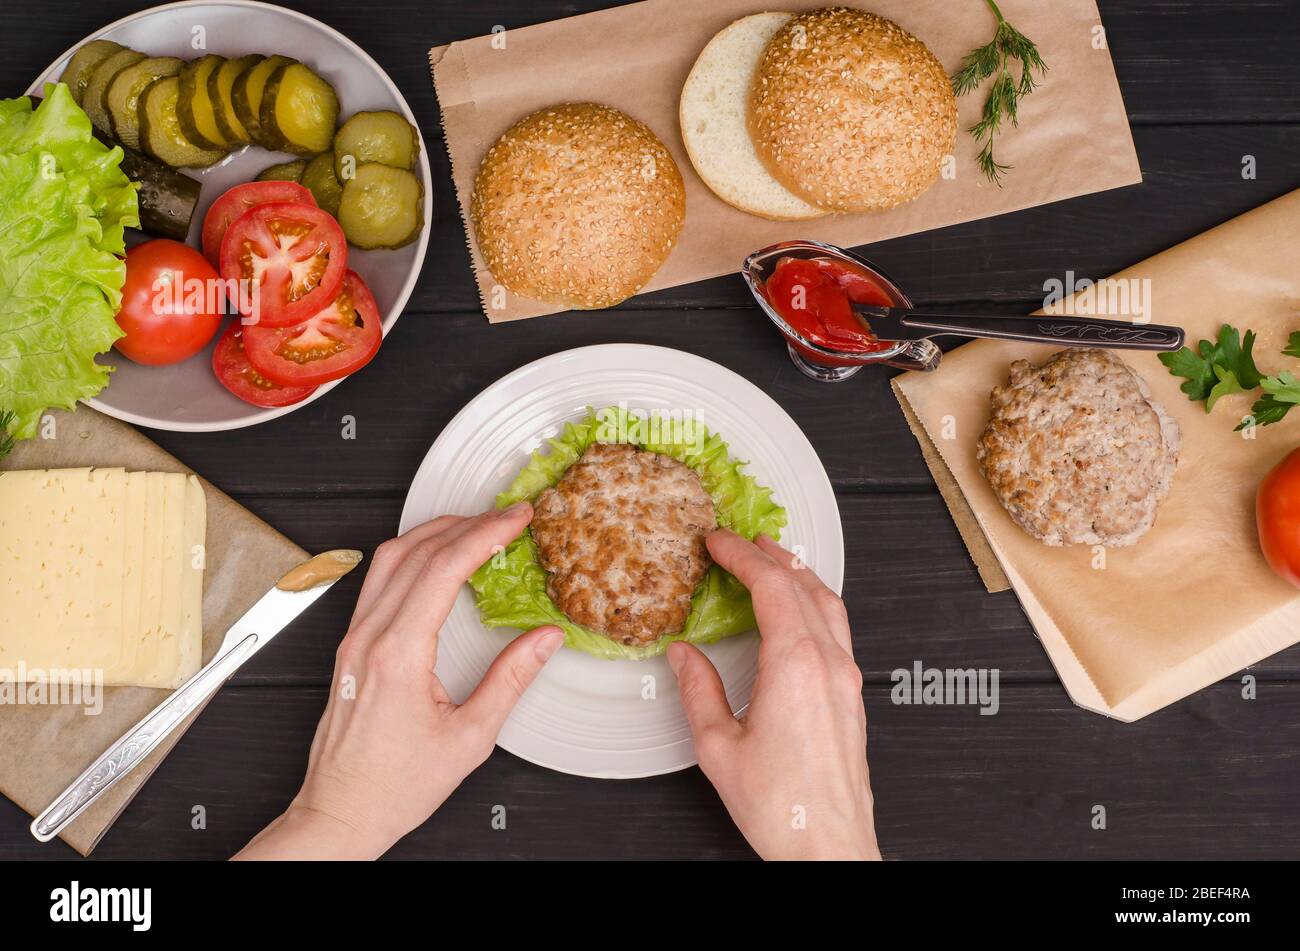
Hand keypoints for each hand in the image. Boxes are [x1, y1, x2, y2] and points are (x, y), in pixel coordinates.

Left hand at [235, 503, 561, 859]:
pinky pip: (379, 581)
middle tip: (507, 516)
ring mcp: (353, 638)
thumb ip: (510, 680)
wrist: (341, 811)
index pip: (443, 568)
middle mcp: (368, 638)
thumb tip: (544, 640)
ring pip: (390, 558)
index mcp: (398, 655)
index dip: (486, 533)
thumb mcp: (469, 738)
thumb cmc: (394, 786)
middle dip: (466, 522)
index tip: (516, 518)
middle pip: (415, 551)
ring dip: (435, 532)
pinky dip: (414, 556)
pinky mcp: (350, 646)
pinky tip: (439, 562)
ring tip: (477, 527)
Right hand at [667, 530, 879, 860]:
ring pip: (829, 604)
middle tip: (741, 541)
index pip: (771, 586)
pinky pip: (838, 630)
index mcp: (796, 665)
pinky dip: (815, 604)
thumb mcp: (719, 747)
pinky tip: (797, 611)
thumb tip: (684, 657)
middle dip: (769, 556)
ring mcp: (847, 679)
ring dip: (799, 575)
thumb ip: (699, 692)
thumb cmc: (783, 807)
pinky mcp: (852, 697)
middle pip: (803, 586)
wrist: (828, 846)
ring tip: (774, 560)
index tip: (718, 541)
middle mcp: (829, 664)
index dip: (742, 555)